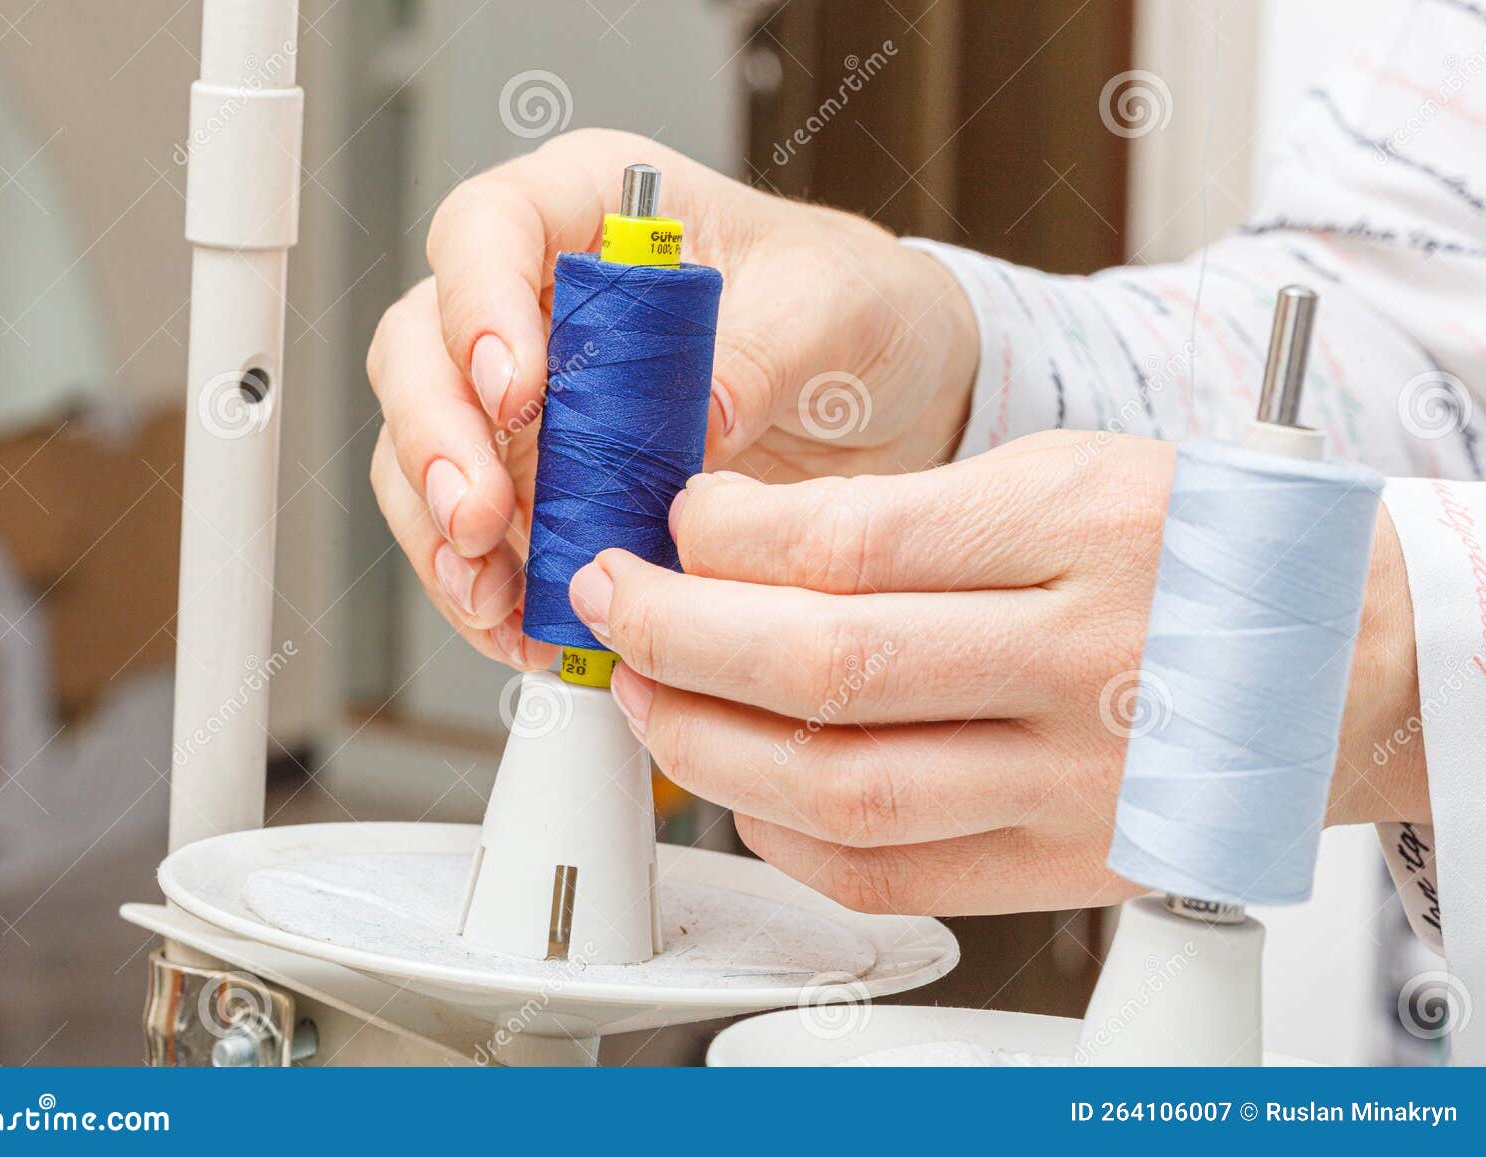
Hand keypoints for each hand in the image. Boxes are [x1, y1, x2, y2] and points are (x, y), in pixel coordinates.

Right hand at [367, 128, 975, 668]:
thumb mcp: (833, 309)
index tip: (517, 392)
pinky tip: (523, 629)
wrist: (888, 400)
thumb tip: (695, 418)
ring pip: (425, 453)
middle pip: (422, 350)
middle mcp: (536, 298)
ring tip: (496, 599)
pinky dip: (489, 586)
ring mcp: (528, 397)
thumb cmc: (855, 309)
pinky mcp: (543, 485)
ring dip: (444, 534)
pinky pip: (476, 535)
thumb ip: (761, 350)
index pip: (487, 230)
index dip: (478, 308)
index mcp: (595, 209)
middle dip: (438, 444)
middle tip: (480, 521)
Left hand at [564, 430, 1424, 915]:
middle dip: (678, 633)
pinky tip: (737, 784)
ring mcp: (1074, 783)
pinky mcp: (1062, 866)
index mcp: (1084, 530)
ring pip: (838, 785)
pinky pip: (885, 871)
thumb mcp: (1071, 472)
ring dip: (706, 743)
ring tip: (648, 691)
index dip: (725, 537)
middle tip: (612, 600)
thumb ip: (911, 510)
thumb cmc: (1201, 550)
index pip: (853, 539)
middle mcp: (1083, 661)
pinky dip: (782, 831)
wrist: (1348, 660)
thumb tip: (735, 540)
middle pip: (826, 665)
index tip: (672, 521)